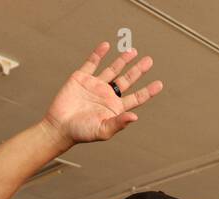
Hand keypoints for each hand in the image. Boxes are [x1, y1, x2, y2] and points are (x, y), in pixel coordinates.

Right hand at [43, 41, 162, 145]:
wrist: (59, 126)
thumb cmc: (81, 133)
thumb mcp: (103, 131)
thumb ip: (119, 123)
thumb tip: (135, 117)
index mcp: (115, 107)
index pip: (136, 97)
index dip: (148, 91)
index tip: (159, 84)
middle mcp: (107, 95)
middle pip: (127, 80)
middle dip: (138, 70)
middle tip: (149, 61)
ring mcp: (95, 85)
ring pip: (112, 69)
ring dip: (122, 60)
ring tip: (133, 51)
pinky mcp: (82, 78)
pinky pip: (92, 62)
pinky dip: (99, 53)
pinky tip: (107, 46)